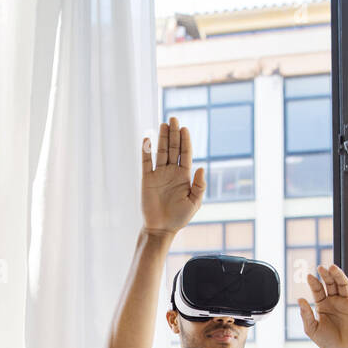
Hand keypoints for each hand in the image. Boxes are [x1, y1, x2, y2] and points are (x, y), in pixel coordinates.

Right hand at [141, 117, 204, 235]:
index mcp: (184, 176)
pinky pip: (146, 162)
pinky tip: (147, 139)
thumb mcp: (194, 203)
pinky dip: (146, 151)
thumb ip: (199, 186)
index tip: (185, 128)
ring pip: (160, 152)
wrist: (161, 228)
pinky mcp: (147, 179)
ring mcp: (159, 174)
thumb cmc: (179, 218)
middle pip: (173, 148)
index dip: (185, 141)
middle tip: (173, 118)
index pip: (185, 154)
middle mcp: (171, 172)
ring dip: (162, 138)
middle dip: (174, 134)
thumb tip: (201, 167)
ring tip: (164, 124)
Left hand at [300, 263, 347, 347]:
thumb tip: (300, 299)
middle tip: (321, 268)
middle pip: (330, 283)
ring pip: (343, 284)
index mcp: (322, 305)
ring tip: (333, 267)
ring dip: (338, 275)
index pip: (318, 290)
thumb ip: (306, 314)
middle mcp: (334, 301)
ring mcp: (345, 303)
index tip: (309, 276)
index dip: (314, 283)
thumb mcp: (312, 329)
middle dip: (326, 275)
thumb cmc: (327, 342)